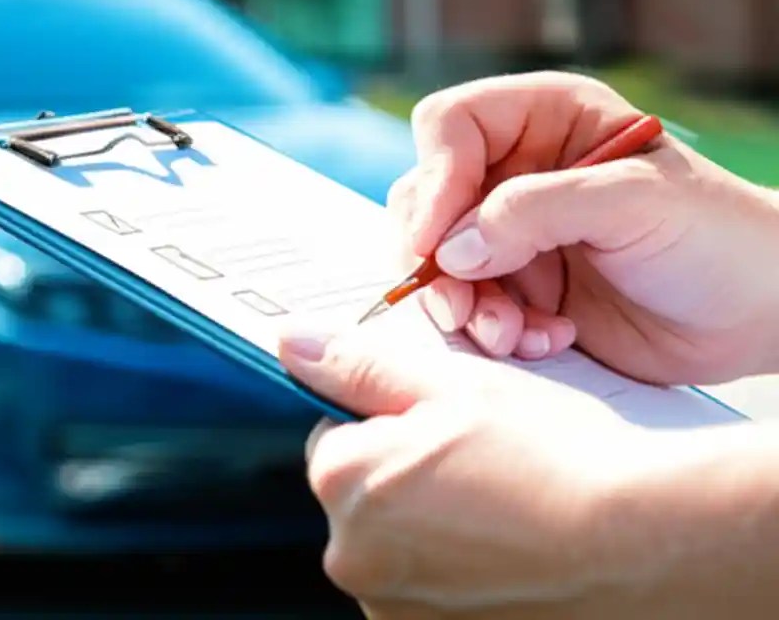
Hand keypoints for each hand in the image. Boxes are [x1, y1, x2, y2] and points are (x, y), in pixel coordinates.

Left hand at [279, 326, 773, 618]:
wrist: (644, 544)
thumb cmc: (558, 462)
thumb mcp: (453, 384)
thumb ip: (360, 364)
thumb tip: (293, 344)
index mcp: (344, 483)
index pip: (335, 441)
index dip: (392, 425)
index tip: (443, 429)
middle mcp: (354, 558)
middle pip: (365, 501)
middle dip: (409, 481)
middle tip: (486, 469)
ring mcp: (394, 610)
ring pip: (400, 551)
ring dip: (437, 532)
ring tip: (507, 514)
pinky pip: (431, 594)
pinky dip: (462, 577)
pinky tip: (512, 555)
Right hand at [391, 71, 778, 384]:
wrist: (758, 314)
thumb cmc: (716, 236)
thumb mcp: (633, 202)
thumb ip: (535, 212)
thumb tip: (451, 250)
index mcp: (546, 119)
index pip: (451, 126)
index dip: (435, 178)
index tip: (435, 240)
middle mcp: (519, 171)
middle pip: (426, 199)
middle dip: (438, 259)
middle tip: (462, 305)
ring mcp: (514, 234)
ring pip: (438, 262)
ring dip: (465, 306)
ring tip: (512, 336)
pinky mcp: (520, 290)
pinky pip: (470, 308)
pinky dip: (494, 333)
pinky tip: (545, 340)